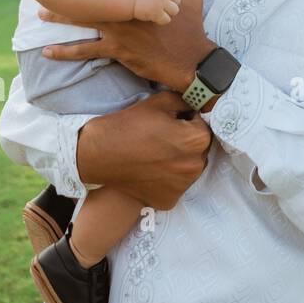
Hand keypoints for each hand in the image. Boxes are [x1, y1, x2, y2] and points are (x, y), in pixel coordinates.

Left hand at [40, 0, 216, 90]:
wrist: (191, 60)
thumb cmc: (192, 31)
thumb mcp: (193, 2)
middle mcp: (126, 10)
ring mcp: (119, 30)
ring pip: (84, 21)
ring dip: (61, 18)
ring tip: (41, 14)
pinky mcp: (117, 50)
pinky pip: (86, 51)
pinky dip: (66, 52)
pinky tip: (47, 51)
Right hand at [76, 91, 212, 209]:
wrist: (100, 154)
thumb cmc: (130, 125)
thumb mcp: (160, 101)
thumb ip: (185, 101)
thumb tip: (195, 106)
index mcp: (197, 140)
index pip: (203, 126)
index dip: (188, 120)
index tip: (172, 121)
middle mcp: (195, 166)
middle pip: (199, 150)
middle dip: (188, 142)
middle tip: (164, 138)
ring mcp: (183, 186)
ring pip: (190, 169)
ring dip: (181, 161)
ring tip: (157, 154)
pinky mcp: (170, 200)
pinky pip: (177, 186)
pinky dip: (168, 179)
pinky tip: (152, 170)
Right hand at [129, 0, 186, 24]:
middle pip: (178, 1)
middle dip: (171, 3)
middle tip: (162, 4)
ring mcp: (161, 1)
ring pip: (175, 10)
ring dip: (168, 12)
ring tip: (159, 10)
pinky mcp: (156, 12)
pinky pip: (167, 19)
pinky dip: (162, 20)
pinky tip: (155, 16)